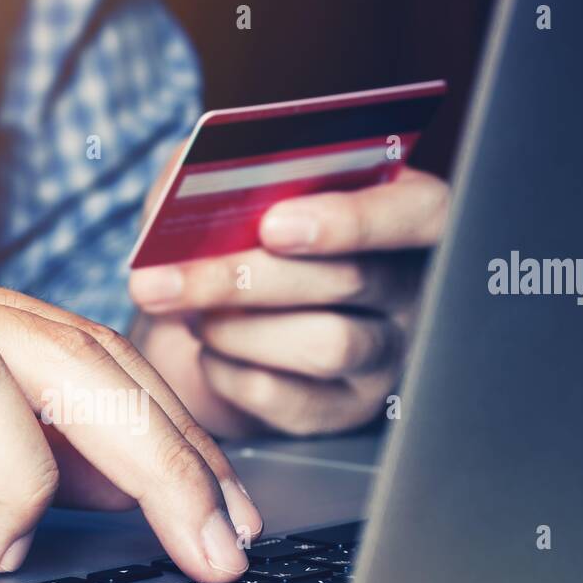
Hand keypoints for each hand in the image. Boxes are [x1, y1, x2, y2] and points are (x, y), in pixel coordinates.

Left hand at [129, 165, 448, 437]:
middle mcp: (406, 287)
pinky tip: (210, 349)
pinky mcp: (343, 407)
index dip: (352, 220)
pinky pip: (287, 398)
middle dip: (244, 277)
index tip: (274, 225)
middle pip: (348, 281)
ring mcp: (383, 355)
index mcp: (399, 212)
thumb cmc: (241, 236)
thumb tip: (183, 192)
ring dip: (236, 327)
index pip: (418, 214)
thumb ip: (222, 175)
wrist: (225, 312)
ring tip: (191, 311)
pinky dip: (228, 371)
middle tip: (164, 277)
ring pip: (325, 345)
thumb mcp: (235, 189)